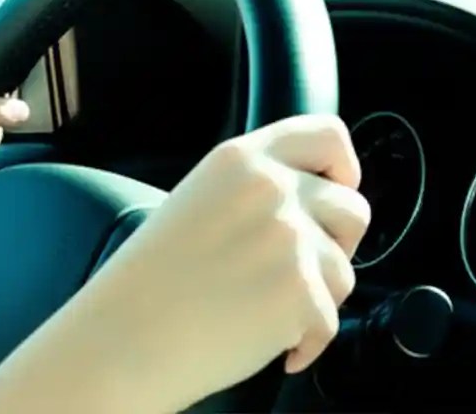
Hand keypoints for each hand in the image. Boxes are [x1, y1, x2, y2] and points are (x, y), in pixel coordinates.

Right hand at [53, 114, 369, 409]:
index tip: (335, 191)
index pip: (327, 134)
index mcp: (240, 161)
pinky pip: (330, 322)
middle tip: (297, 268)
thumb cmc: (150, 282)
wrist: (123, 337)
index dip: (342, 167)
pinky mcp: (300, 293)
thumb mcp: (196, 201)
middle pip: (353, 208)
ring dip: (315, 297)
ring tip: (263, 308)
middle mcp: (270, 191)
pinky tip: (262, 340)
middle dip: (336, 243)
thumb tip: (312, 203)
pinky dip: (304, 341)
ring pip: (344, 270)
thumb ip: (253, 189)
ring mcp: (289, 241)